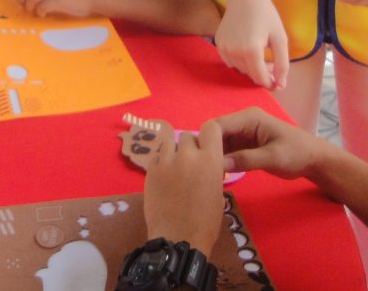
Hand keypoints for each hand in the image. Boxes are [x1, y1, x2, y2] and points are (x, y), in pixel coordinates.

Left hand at [143, 122, 223, 255]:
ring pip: (169, 143)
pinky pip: (156, 156)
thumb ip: (211, 170)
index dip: (210, 135)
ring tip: (174, 169)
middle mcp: (188, 154)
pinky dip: (161, 162)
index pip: (211, 128)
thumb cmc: (205, 221)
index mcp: (210, 160)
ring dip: (173, 152)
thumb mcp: (217, 192)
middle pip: (188, 136)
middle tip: (190, 165)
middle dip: (190, 148)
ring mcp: (166, 161)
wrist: (178, 239)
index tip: (207, 145)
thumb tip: (204, 162)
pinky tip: (163, 177)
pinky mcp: (150, 170)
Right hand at [210, 107, 318, 179]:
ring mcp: (243, 133)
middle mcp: (242, 122)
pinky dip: (222, 161)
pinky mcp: (244, 145)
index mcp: (249, 118)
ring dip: (214, 157)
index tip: (201, 162)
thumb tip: (219, 164)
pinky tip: (218, 175)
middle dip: (209, 150)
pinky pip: (227, 151)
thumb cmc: (297, 153)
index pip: (218, 125)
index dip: (207, 141)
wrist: (313, 159)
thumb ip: (247, 159)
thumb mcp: (273, 157)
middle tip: (204, 172)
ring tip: (208, 175)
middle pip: (215, 134)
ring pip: (219, 143)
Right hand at [213, 0, 289, 90]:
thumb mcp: (280, 38)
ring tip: (261, 54)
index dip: (270, 83)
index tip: (278, 81)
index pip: (260, 78)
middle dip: (263, 73)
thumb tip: (280, 85)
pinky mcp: (219, 44)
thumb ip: (282, 64)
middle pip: (250, 75)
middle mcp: (235, 52)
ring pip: (240, 69)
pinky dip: (240, 61)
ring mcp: (224, 48)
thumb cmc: (266, 15)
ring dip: (251, 67)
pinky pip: (231, 61)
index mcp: (251, 51)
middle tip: (272, 62)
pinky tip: (247, 49)